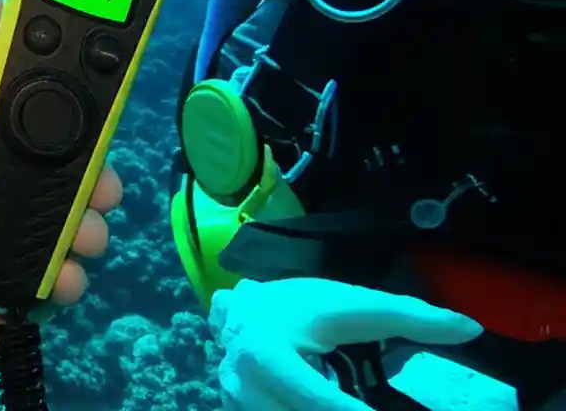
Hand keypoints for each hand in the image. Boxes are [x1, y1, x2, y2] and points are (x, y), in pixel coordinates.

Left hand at [0, 0, 121, 407]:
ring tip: (86, 241)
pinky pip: (48, 280)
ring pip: (56, 220)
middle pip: (46, 159)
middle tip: (106, 182)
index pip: (8, 91)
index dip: (57, 80)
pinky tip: (59, 285)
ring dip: (84, 227)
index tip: (104, 76)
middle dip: (86, 167)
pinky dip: (65, 281)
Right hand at [210, 278, 484, 410]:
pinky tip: (347, 408)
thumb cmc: (299, 306)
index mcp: (264, 354)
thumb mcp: (351, 305)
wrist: (245, 316)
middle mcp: (241, 387)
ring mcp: (237, 408)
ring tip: (368, 408)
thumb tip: (470, 329)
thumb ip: (410, 316)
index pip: (315, 399)